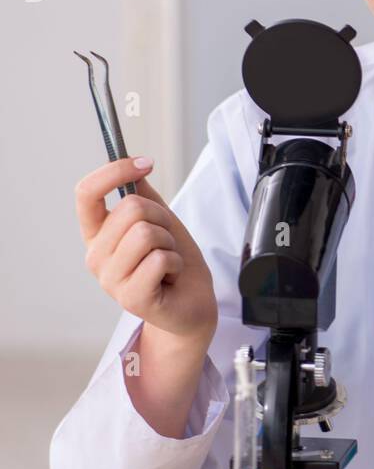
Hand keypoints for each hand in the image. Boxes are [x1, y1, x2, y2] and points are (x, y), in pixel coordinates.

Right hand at [75, 157, 217, 343]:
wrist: (192, 304)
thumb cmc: (174, 263)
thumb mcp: (160, 222)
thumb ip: (143, 196)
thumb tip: (133, 166)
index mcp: (97, 235)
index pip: (86, 194)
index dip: (114, 172)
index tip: (145, 163)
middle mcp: (96, 256)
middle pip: (131, 208)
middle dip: (162, 218)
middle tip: (167, 241)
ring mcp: (110, 280)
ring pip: (145, 232)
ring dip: (169, 243)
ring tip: (168, 261)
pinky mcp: (131, 298)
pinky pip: (159, 258)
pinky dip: (176, 263)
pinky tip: (171, 278)